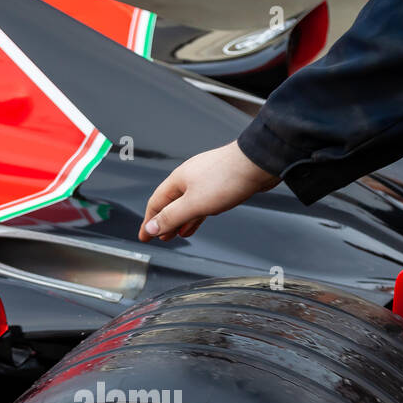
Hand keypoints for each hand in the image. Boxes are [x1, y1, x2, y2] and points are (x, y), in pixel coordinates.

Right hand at [137, 141, 279, 242]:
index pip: (155, 203)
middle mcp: (189, 179)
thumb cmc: (227, 178)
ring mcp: (204, 181)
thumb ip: (171, 217)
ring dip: (179, 221)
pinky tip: (194, 224)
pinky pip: (201, 204)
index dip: (148, 222)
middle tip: (160, 238)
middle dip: (163, 223)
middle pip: (170, 204)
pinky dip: (195, 216)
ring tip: (175, 235)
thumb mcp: (194, 204)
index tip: (144, 236)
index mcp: (178, 180)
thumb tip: (151, 228)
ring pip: (186, 205)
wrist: (258, 163)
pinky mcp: (219, 185)